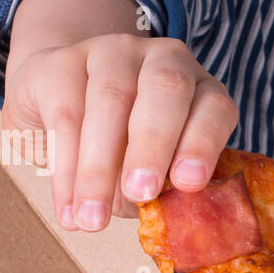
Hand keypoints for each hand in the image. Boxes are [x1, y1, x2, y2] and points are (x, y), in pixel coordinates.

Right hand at [1, 32, 238, 231]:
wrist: (59, 97)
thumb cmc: (124, 145)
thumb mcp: (155, 166)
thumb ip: (162, 185)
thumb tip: (153, 218)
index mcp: (199, 88)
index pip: (214, 108)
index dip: (203, 144)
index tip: (188, 184)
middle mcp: (162, 60)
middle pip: (165, 91)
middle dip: (153, 145)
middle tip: (139, 193)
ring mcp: (113, 52)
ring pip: (109, 101)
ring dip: (100, 167)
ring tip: (93, 219)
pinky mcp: (63, 60)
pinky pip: (65, 113)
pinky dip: (65, 168)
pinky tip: (67, 207)